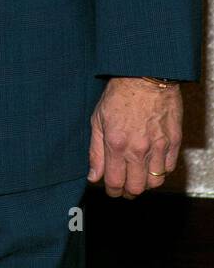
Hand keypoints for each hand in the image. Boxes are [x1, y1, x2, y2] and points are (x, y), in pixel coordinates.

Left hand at [88, 77, 181, 197]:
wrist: (145, 75)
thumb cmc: (119, 94)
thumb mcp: (98, 119)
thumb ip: (95, 151)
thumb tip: (93, 177)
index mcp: (116, 144)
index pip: (114, 182)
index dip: (112, 191)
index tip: (111, 189)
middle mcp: (138, 149)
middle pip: (136, 188)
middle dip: (128, 192)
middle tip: (124, 187)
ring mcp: (158, 146)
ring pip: (154, 182)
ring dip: (145, 184)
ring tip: (138, 176)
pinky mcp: (174, 141)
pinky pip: (169, 168)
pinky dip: (160, 171)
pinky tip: (152, 164)